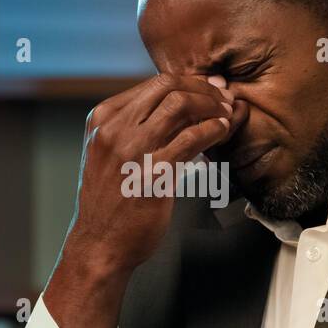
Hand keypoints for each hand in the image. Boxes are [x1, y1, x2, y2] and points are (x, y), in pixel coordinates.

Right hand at [45, 74, 248, 327]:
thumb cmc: (110, 203)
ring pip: (180, 105)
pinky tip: (222, 133)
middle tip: (225, 99)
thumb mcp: (109, 154)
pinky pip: (191, 138)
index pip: (153, 84)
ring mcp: (131, 150)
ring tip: (227, 115)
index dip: (190, 82)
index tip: (210, 89)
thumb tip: (177, 108)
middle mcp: (114, 129)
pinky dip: (213, 130)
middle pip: (168, 87)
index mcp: (102, 120)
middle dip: (204, 89)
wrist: (100, 244)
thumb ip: (133, 129)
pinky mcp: (152, 173)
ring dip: (212, 107)